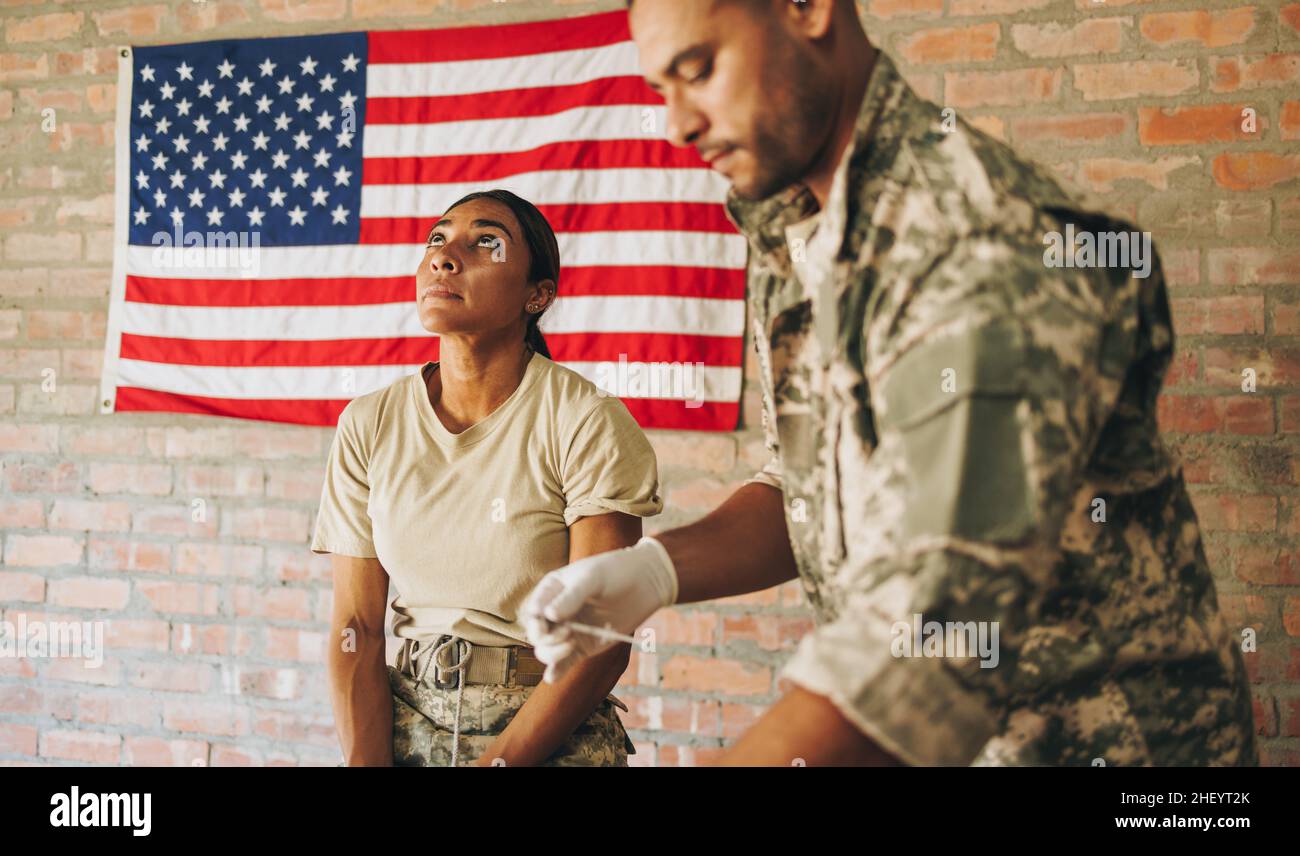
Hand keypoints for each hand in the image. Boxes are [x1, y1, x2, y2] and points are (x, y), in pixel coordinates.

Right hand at [520, 536, 677, 682]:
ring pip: (546, 651)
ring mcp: (569, 631)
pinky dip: (556, 672)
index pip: (534, 610)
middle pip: (537, 634)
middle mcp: (556, 612)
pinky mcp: (582, 647)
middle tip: (569, 632)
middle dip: (547, 638)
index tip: (545, 627)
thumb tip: (549, 615)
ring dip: (552, 654)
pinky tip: (554, 677)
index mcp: (552, 590)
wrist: (645, 583)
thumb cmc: (616, 572)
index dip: (535, 622)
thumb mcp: (593, 578)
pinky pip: (563, 664)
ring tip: (573, 644)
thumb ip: (571, 596)